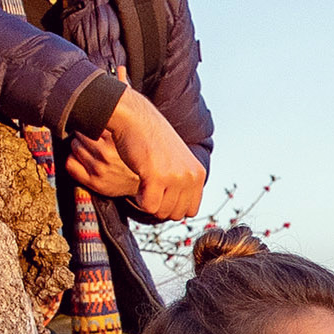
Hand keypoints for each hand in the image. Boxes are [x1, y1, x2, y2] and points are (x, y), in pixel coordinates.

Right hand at [64, 91, 205, 218]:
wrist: (135, 118)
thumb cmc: (151, 138)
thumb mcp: (177, 159)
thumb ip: (183, 180)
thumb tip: (181, 210)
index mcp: (198, 173)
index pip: (190, 210)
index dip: (173, 206)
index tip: (161, 194)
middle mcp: (190, 176)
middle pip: (176, 214)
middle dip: (160, 206)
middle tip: (150, 189)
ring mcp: (175, 177)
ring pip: (162, 212)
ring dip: (149, 203)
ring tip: (144, 183)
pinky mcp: (157, 177)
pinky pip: (149, 207)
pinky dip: (139, 200)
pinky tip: (138, 183)